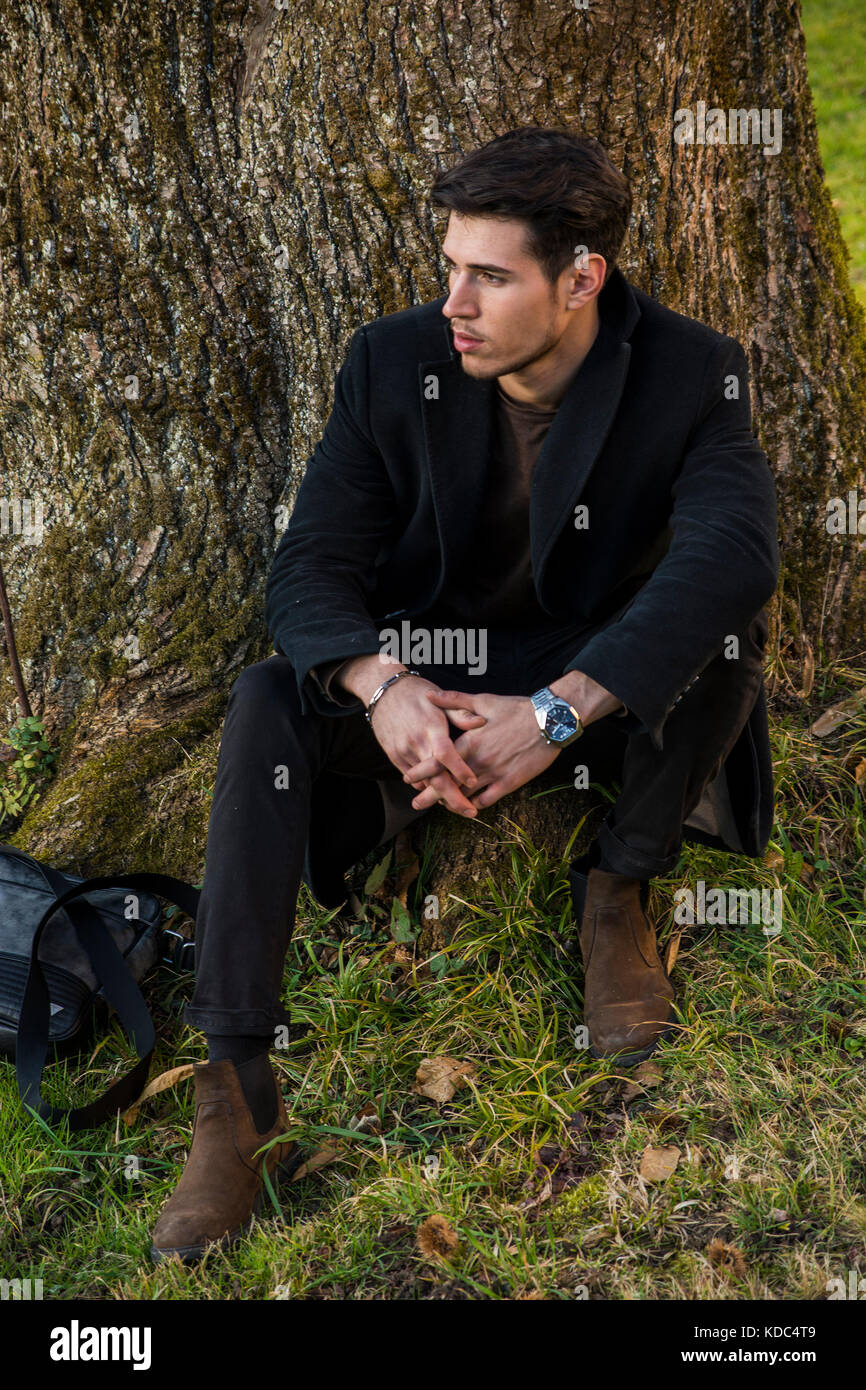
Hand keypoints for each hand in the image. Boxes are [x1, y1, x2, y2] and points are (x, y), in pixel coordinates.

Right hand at [365, 674, 487, 816]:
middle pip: (435, 777)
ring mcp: (403, 751)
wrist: (383, 690)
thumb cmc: (417, 693)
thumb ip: (460, 713)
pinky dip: (426, 787)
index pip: (446, 754)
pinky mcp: (394, 755)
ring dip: (441, 796)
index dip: (459, 770)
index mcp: (431, 728)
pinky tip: (439, 793)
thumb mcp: (440, 700)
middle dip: (453, 798)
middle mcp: (416, 742)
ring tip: (460, 807)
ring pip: (423, 782)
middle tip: (470, 812)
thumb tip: (482, 723)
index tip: (474, 782)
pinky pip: (411, 778)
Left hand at [402, 689, 560, 810]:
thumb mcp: (483, 700)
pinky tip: (469, 807)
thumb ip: (454, 700)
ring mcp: (494, 774)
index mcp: (468, 742)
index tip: (408, 778)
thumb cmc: (516, 708)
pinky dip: (475, 806)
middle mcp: (478, 761)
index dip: (421, 772)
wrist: (549, 720)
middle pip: (447, 784)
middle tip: (416, 803)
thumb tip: (430, 694)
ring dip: (452, 802)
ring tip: (441, 807)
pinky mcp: (510, 782)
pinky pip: (487, 800)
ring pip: (465, 796)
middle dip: (430, 795)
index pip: (437, 762)